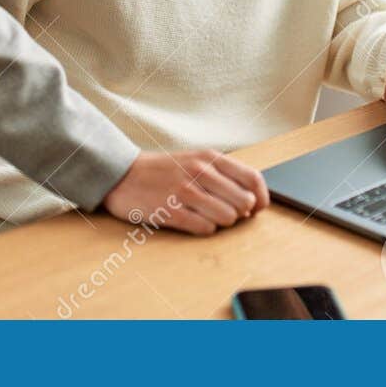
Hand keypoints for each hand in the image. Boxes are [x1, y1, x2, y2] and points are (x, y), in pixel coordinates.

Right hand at [102, 149, 270, 235]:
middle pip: (243, 202)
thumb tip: (253, 200)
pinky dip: (204, 229)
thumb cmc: (164, 170)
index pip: (252, 178)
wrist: (123, 175)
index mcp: (210, 157)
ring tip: (206, 216)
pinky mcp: (172, 212)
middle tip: (225, 213)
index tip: (257, 209)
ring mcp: (186, 192)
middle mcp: (201, 172)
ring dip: (222, 222)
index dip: (261, 198)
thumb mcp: (196, 160)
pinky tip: (192, 220)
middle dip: (240, 213)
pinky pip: (205, 229)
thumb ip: (223, 174)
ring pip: (227, 217)